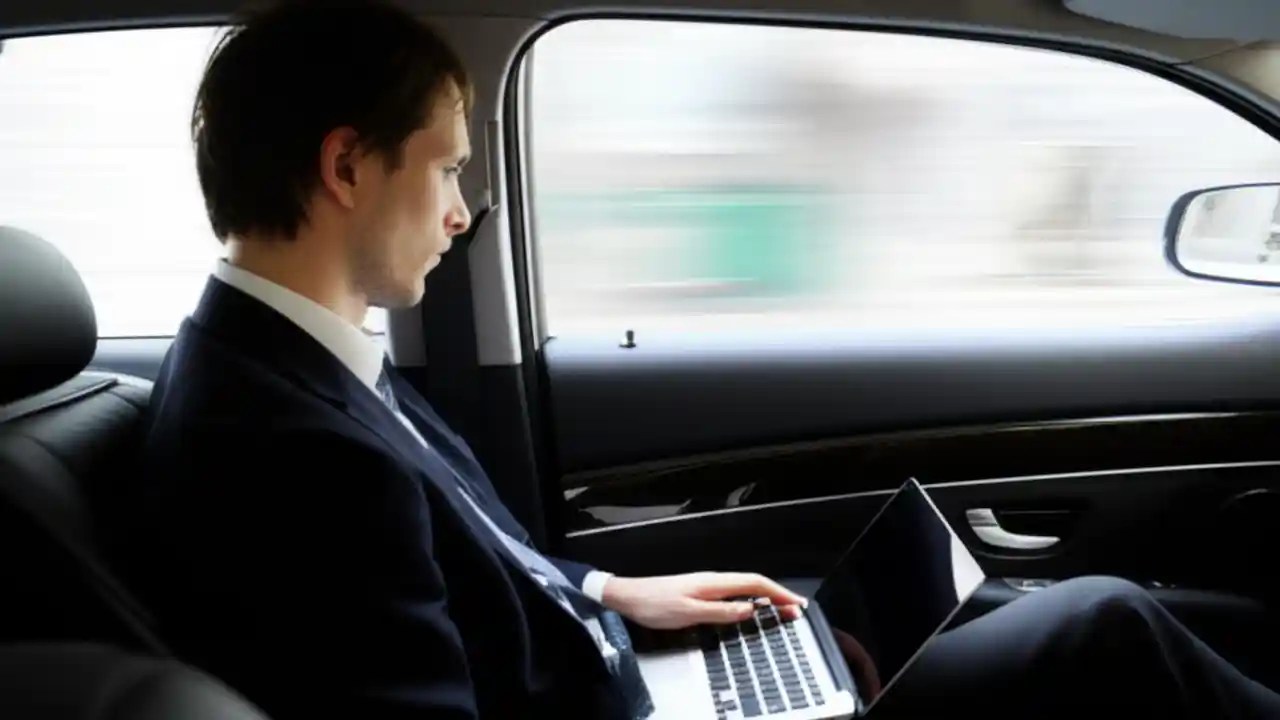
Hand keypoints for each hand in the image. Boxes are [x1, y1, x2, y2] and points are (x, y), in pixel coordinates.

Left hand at [600, 571, 807, 629]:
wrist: (628, 596)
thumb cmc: (654, 605)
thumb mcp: (688, 613)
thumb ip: (720, 612)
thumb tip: (749, 610)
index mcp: (714, 583)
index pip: (755, 583)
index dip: (778, 593)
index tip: (796, 604)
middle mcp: (714, 580)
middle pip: (754, 584)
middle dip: (778, 595)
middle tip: (796, 611)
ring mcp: (708, 584)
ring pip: (745, 587)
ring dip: (766, 597)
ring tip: (781, 610)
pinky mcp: (701, 591)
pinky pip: (734, 592)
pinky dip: (750, 599)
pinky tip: (752, 608)